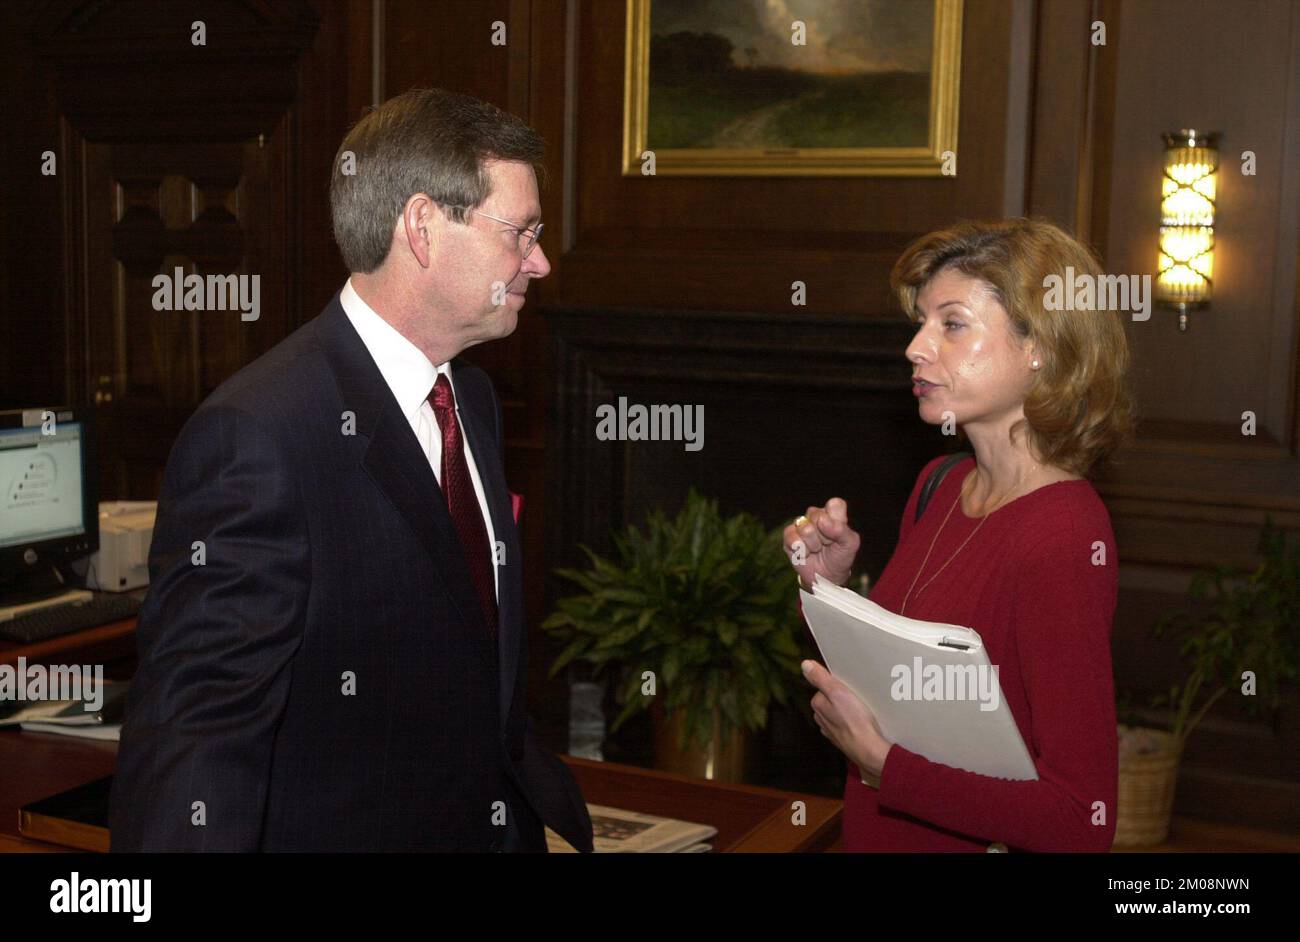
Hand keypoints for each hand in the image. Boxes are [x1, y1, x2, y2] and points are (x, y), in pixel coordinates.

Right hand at [782, 498, 859, 588]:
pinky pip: (791, 537)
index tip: (838, 533)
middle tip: (827, 545)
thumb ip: (841, 530)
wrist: (826, 577)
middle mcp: (816, 515)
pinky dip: (801, 550)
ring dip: (813, 545)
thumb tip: (823, 521)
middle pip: (817, 516)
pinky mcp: (789, 536)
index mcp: (833, 513)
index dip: (836, 520)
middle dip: (825, 536)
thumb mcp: (850, 544)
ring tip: (817, 550)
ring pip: (805, 528)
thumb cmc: (840, 557)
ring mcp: (801, 524)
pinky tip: (806, 553)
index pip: (835, 504)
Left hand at [802, 659, 891, 778]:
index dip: (838, 685)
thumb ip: (820, 678)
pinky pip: (846, 725)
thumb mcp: (838, 692)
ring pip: (838, 714)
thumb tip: (805, 665)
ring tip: (861, 710)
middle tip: (857, 697)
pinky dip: (852, 723)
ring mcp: (831, 731)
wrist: (868, 749)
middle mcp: (821, 719)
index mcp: (818, 705)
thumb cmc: (855, 721)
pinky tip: (861, 723)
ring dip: (847, 711)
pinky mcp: (843, 739)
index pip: (824, 687)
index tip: (848, 686)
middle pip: (831, 700)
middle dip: (842, 698)